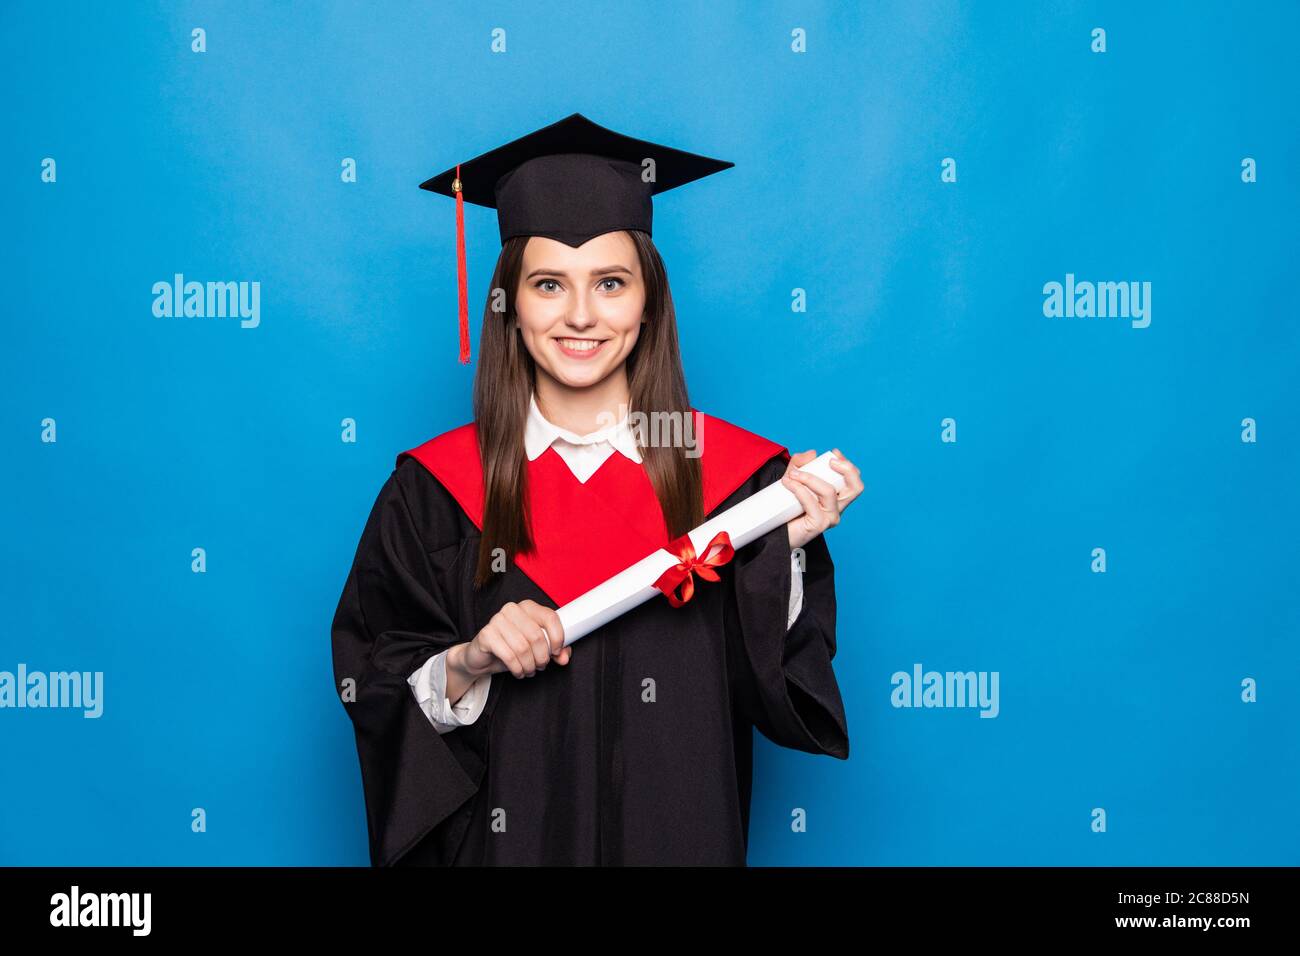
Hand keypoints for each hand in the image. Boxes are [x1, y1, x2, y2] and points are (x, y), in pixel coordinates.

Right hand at [456, 599, 570, 679]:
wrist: (482, 657)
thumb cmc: (511, 648)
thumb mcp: (536, 648)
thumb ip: (554, 649)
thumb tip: (565, 657)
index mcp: (527, 607)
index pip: (550, 617)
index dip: (558, 637)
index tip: (557, 652)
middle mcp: (512, 610)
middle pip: (537, 636)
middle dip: (542, 657)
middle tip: (540, 666)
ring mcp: (497, 620)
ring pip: (523, 648)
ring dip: (529, 665)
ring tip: (529, 670)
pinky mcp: (486, 634)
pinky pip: (509, 656)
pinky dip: (517, 668)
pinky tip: (518, 671)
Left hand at [782, 448, 862, 550]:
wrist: (777, 531)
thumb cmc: (787, 506)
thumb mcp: (793, 478)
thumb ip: (799, 463)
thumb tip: (812, 453)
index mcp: (837, 498)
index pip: (854, 481)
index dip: (848, 465)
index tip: (834, 453)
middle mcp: (838, 508)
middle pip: (856, 488)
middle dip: (847, 469)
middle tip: (828, 461)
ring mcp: (830, 518)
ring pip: (829, 491)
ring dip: (809, 477)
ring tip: (792, 474)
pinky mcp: (819, 525)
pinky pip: (811, 502)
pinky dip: (799, 489)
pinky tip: (788, 483)